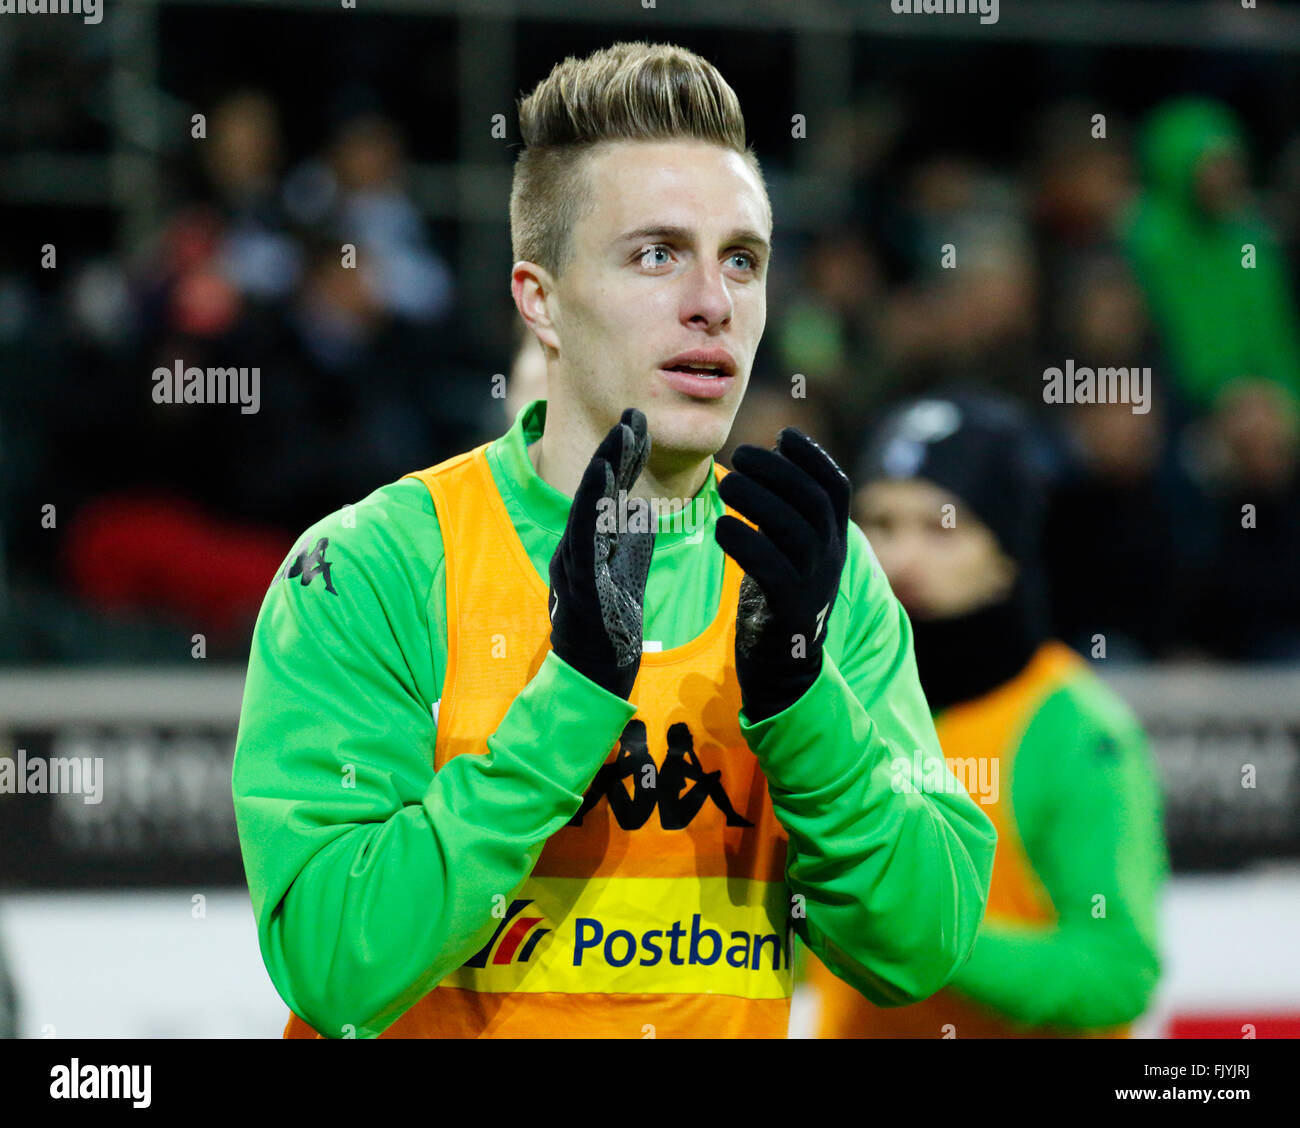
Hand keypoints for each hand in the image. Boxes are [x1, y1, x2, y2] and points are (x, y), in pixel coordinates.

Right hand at [547, 407, 654, 699]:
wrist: (595, 675)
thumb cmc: (608, 623)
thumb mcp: (626, 571)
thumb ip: (632, 537)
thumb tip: (642, 504)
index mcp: (592, 542)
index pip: (609, 490)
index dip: (623, 453)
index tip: (640, 418)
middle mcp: (577, 549)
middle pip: (593, 494)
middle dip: (612, 453)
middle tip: (631, 417)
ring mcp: (575, 571)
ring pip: (585, 516)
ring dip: (601, 477)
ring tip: (617, 443)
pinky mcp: (580, 595)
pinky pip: (585, 553)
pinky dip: (593, 520)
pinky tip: (606, 495)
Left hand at [714, 428, 850, 721]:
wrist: (783, 665)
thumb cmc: (776, 595)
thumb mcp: (789, 549)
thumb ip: (784, 511)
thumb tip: (765, 458)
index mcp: (833, 540)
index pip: (835, 488)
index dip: (813, 457)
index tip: (784, 433)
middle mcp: (830, 559)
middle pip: (813, 503)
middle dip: (778, 471)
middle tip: (740, 455)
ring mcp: (813, 585)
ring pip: (795, 532)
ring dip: (758, 500)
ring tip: (725, 484)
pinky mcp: (788, 610)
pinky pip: (771, 569)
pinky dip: (746, 543)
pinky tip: (721, 527)